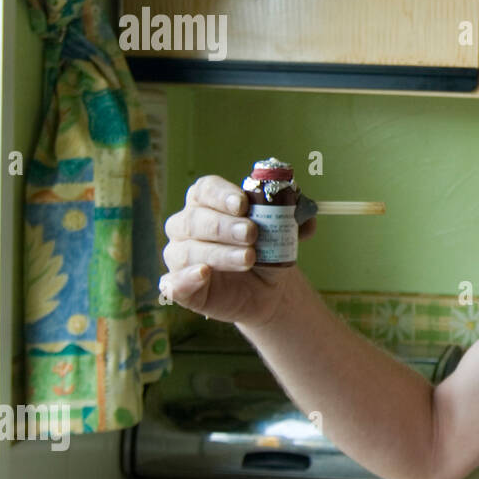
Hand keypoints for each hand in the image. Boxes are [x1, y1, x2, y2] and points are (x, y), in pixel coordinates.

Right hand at [159, 175, 315, 325]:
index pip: (205, 190)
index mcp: (207, 202)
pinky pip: (172, 283)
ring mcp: (179, 256)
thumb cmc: (268, 251)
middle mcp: (186, 226)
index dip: (222, 195)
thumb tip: (306, 215)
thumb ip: (293, 218)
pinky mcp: (180, 286)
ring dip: (219, 253)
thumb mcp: (285, 232)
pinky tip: (204, 274)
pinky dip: (185, 279)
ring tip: (249, 258)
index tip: (243, 203)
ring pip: (187, 251)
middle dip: (224, 225)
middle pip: (194, 219)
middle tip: (252, 233)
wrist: (268, 288)